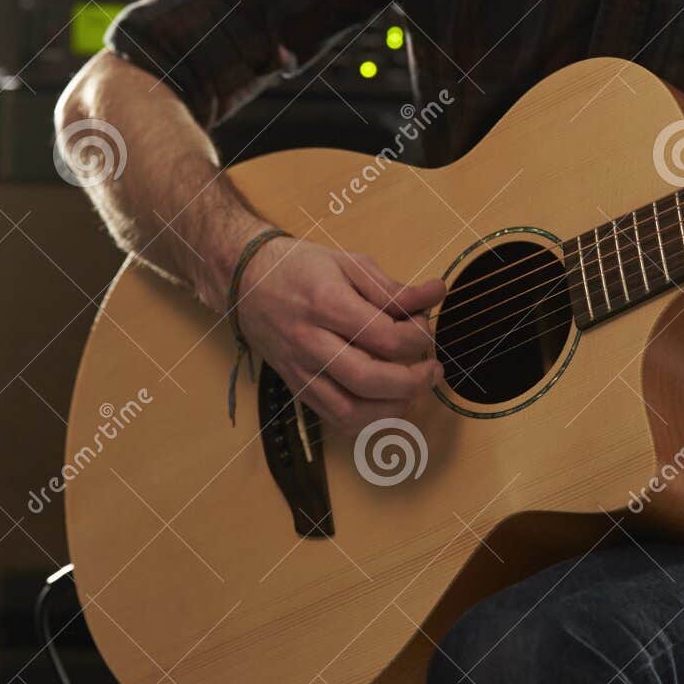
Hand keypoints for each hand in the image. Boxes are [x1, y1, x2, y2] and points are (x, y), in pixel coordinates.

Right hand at [231, 235, 444, 432]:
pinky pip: (336, 419)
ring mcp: (301, 370)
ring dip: (392, 409)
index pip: (383, 335)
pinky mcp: (297, 388)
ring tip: (414, 390)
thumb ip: (394, 287)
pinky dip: (369, 421)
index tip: (426, 329)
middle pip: (367, 379)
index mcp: (326, 303)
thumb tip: (437, 292)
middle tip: (433, 370)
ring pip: (350, 411)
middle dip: (412, 382)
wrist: (246, 281)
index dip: (417, 338)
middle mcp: (310, 341)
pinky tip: (387, 403)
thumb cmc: (301, 268)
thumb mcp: (349, 263)